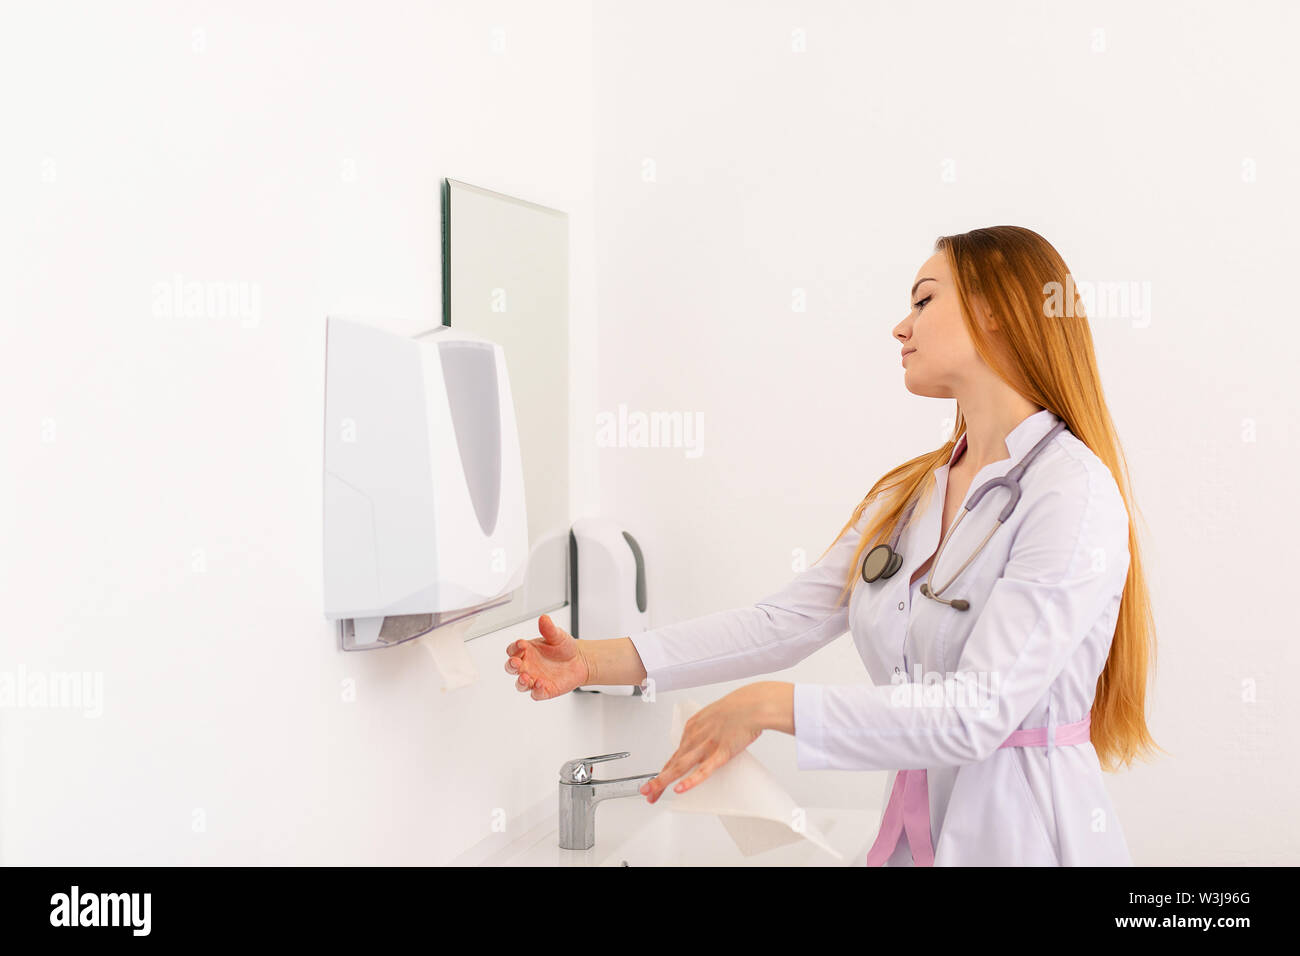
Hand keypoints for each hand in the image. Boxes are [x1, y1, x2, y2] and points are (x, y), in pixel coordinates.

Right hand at [504, 614, 589, 700]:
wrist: (579, 661)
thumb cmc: (564, 648)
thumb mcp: (558, 635)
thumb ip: (549, 628)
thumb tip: (544, 618)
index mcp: (527, 650)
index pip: (513, 650)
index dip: (514, 647)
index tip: (521, 644)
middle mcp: (527, 665)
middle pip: (511, 667)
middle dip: (511, 665)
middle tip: (516, 662)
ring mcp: (534, 678)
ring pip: (520, 684)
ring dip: (520, 682)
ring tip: (525, 678)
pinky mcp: (544, 690)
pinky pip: (536, 693)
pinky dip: (537, 691)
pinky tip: (541, 685)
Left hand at [639, 683, 773, 803]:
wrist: (754, 704)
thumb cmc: (740, 708)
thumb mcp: (717, 717)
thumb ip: (710, 732)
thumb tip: (709, 744)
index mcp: (693, 727)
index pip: (675, 753)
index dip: (664, 769)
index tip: (657, 781)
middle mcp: (695, 736)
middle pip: (672, 762)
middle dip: (657, 780)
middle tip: (647, 792)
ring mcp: (706, 745)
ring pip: (680, 767)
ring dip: (663, 781)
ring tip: (653, 793)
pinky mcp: (720, 753)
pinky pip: (703, 770)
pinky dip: (690, 781)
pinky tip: (680, 789)